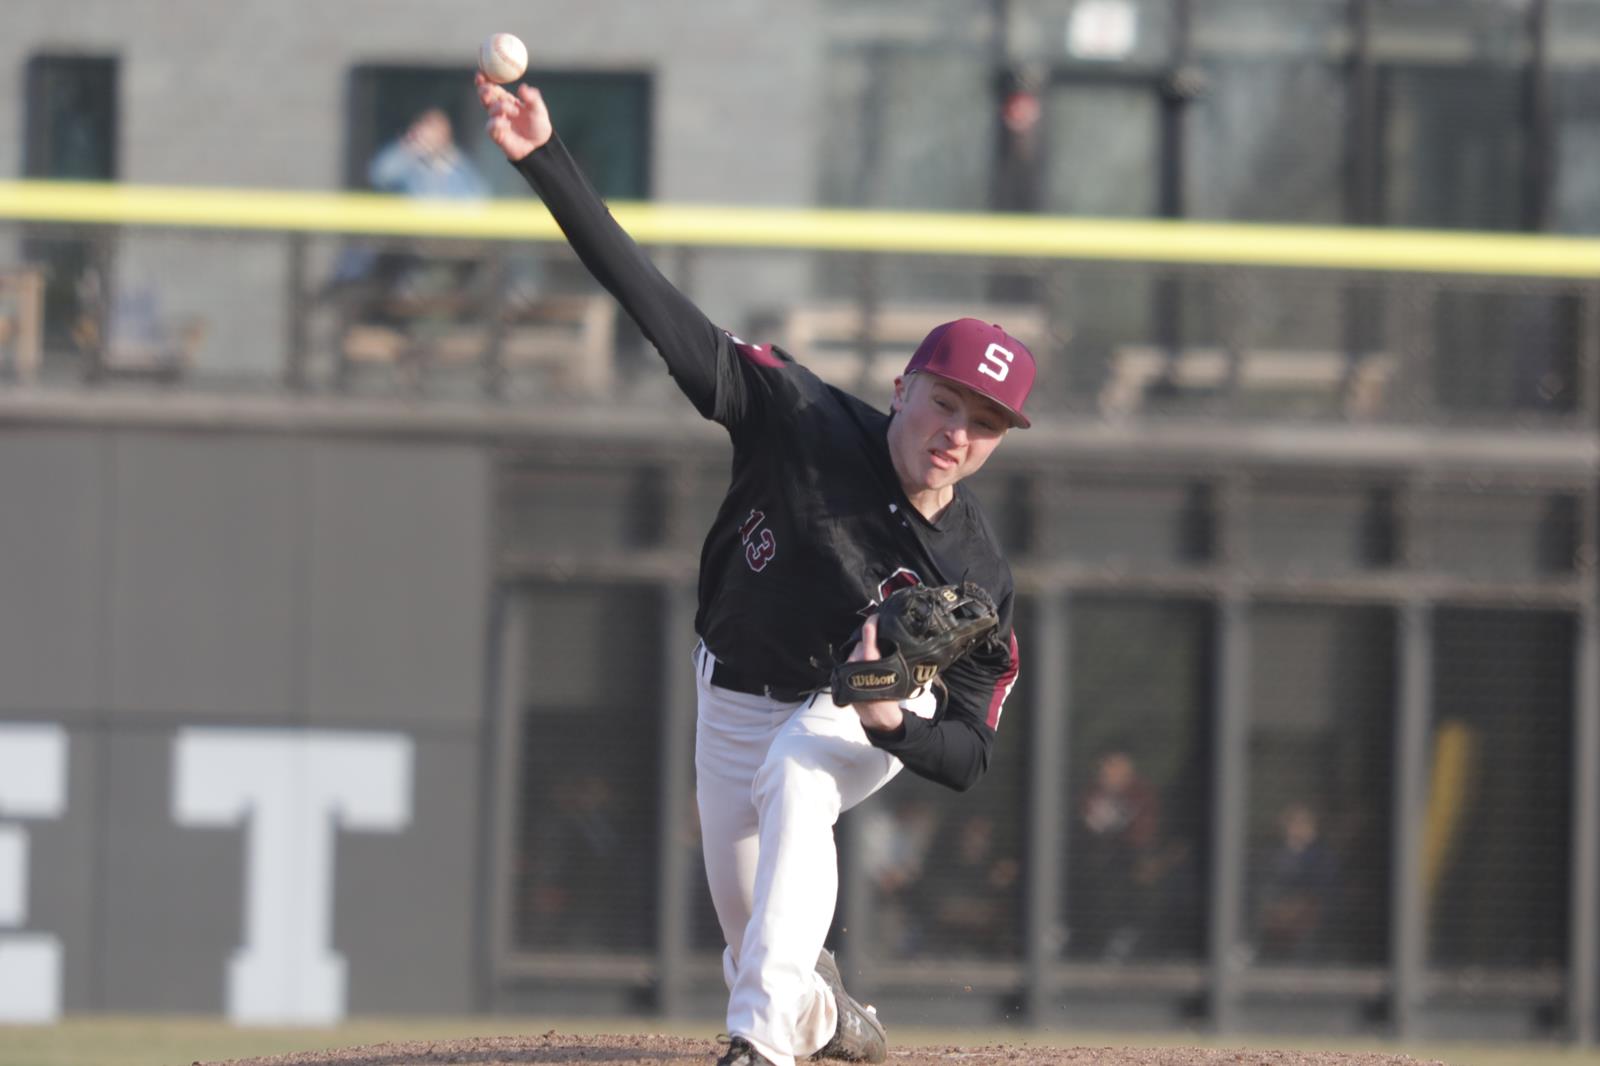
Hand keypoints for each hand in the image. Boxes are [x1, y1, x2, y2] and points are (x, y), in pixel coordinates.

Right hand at [476, 72, 552, 161]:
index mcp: (506, 99)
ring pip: (490, 110)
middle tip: (489, 89)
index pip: (491, 86)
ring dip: (500, 107)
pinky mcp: (496, 135)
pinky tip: (507, 124)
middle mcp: (499, 109)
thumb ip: (532, 98)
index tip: (481, 72)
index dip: (484, 79)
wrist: (539, 146)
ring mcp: (497, 121)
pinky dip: (497, 123)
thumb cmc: (538, 125)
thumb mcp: (539, 109)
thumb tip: (523, 88)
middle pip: (484, 96)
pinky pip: (491, 126)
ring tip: (515, 111)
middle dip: (484, 90)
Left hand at [847, 616, 904, 732]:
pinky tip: (864, 665)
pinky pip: (850, 660)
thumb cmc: (888, 697)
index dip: (871, 623)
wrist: (877, 716)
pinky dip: (856, 660)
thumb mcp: (894, 674)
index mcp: (869, 659)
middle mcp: (856, 661)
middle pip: (860, 643)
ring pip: (855, 651)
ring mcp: (848, 668)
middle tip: (879, 644)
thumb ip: (886, 658)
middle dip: (868, 641)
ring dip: (862, 651)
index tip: (875, 616)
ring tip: (872, 659)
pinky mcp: (844, 674)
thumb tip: (884, 643)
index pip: (867, 634)